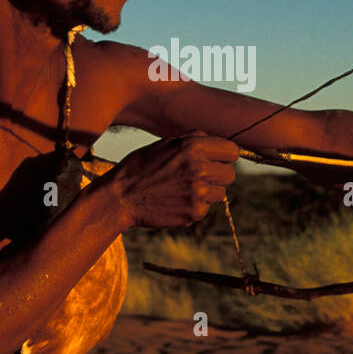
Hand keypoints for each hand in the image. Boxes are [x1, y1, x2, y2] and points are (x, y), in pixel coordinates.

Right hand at [102, 131, 238, 229]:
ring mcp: (198, 192)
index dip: (224, 156)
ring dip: (207, 192)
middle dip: (218, 175)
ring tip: (183, 189)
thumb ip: (195, 141)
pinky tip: (176, 201)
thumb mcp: (167, 144)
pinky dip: (195, 206)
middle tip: (198, 177)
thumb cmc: (142, 166)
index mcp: (193, 147)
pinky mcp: (195, 212)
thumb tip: (220, 143)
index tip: (216, 161)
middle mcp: (199, 168)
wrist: (120, 197)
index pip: (232, 151)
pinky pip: (206, 208)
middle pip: (230, 174)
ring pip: (221, 193)